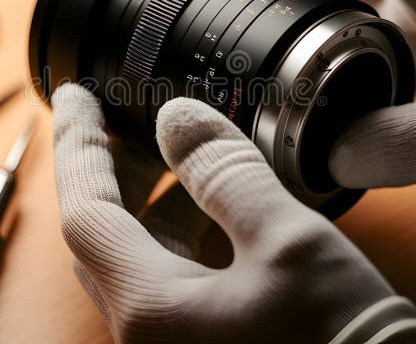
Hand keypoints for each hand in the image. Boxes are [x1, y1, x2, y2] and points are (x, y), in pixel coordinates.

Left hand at [52, 84, 415, 342]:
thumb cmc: (341, 341)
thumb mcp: (287, 242)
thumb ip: (226, 174)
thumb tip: (177, 119)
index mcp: (149, 306)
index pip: (84, 208)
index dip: (77, 143)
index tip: (74, 96)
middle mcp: (144, 330)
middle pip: (103, 231)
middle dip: (115, 165)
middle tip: (132, 115)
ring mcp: (168, 339)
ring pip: (136, 252)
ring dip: (151, 196)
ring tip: (180, 148)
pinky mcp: (198, 340)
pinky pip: (167, 274)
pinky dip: (181, 228)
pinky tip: (214, 202)